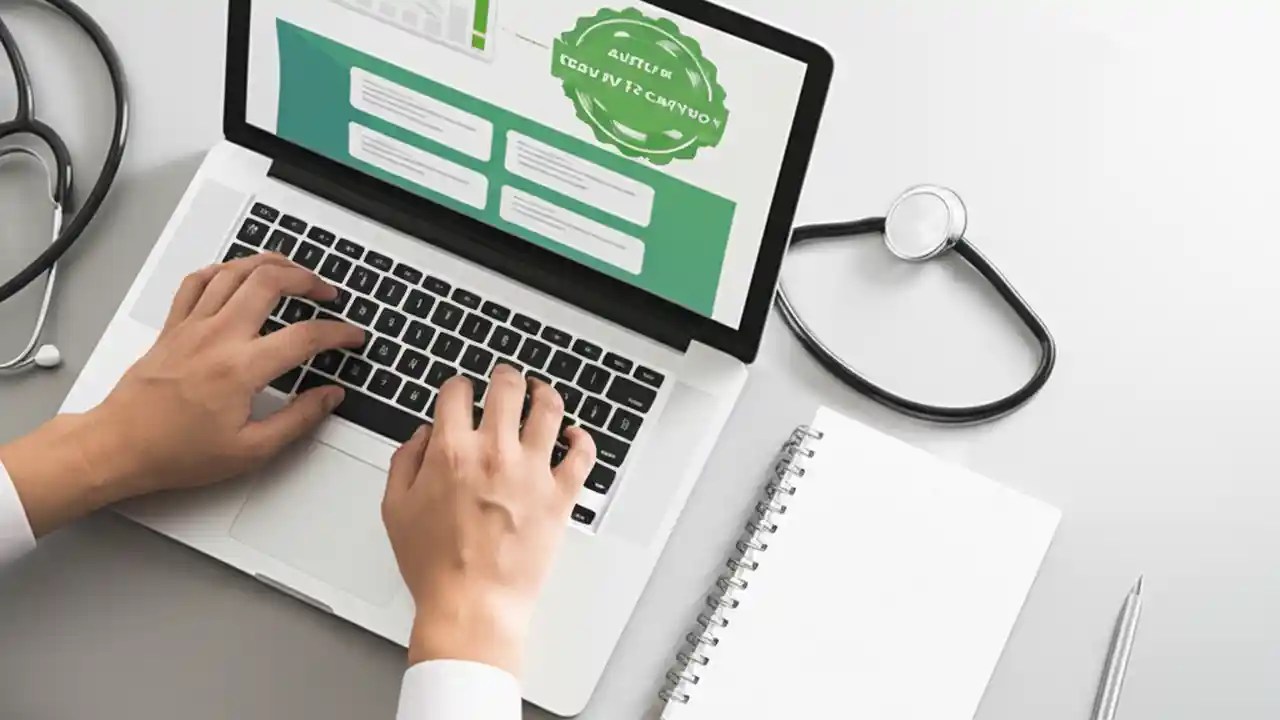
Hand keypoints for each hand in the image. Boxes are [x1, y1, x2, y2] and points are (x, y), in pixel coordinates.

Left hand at [0, 253, 365, 535]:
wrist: (119, 447)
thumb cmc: (176, 452)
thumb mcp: (251, 451)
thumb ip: (299, 420)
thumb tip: (329, 397)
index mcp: (241, 369)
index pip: (305, 336)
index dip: (339, 333)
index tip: (352, 337)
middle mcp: (217, 338)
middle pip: (270, 281)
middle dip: (307, 279)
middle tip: (326, 292)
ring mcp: (192, 326)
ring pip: (235, 271)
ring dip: (270, 264)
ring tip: (293, 271)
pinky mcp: (173, 326)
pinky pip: (198, 282)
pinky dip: (223, 270)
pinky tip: (238, 274)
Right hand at [383, 365, 595, 674]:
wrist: (473, 604)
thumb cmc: (435, 566)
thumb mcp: (395, 509)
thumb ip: (405, 462)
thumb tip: (423, 435)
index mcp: (451, 452)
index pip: (457, 393)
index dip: (457, 387)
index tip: (460, 392)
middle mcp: (494, 453)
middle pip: (507, 388)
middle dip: (504, 376)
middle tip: (506, 379)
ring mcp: (532, 472)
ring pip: (549, 409)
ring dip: (544, 394)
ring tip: (541, 393)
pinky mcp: (560, 495)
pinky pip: (582, 454)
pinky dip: (581, 439)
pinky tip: (574, 435)